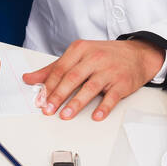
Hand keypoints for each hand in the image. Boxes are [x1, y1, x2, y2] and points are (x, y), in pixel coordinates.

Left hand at [22, 39, 162, 121]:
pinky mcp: (122, 82)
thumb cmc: (104, 55)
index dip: (48, 85)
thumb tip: (30, 78)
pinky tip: (96, 116)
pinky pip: (111, 96)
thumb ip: (53, 68)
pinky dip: (104, 107)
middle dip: (58, 95)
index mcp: (80, 50)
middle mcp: (94, 58)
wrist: (137, 54)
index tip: (39, 99)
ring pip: (90, 87)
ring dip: (76, 103)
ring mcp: (109, 70)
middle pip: (72, 78)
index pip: (60, 68)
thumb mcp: (78, 55)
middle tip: (48, 109)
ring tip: (65, 115)